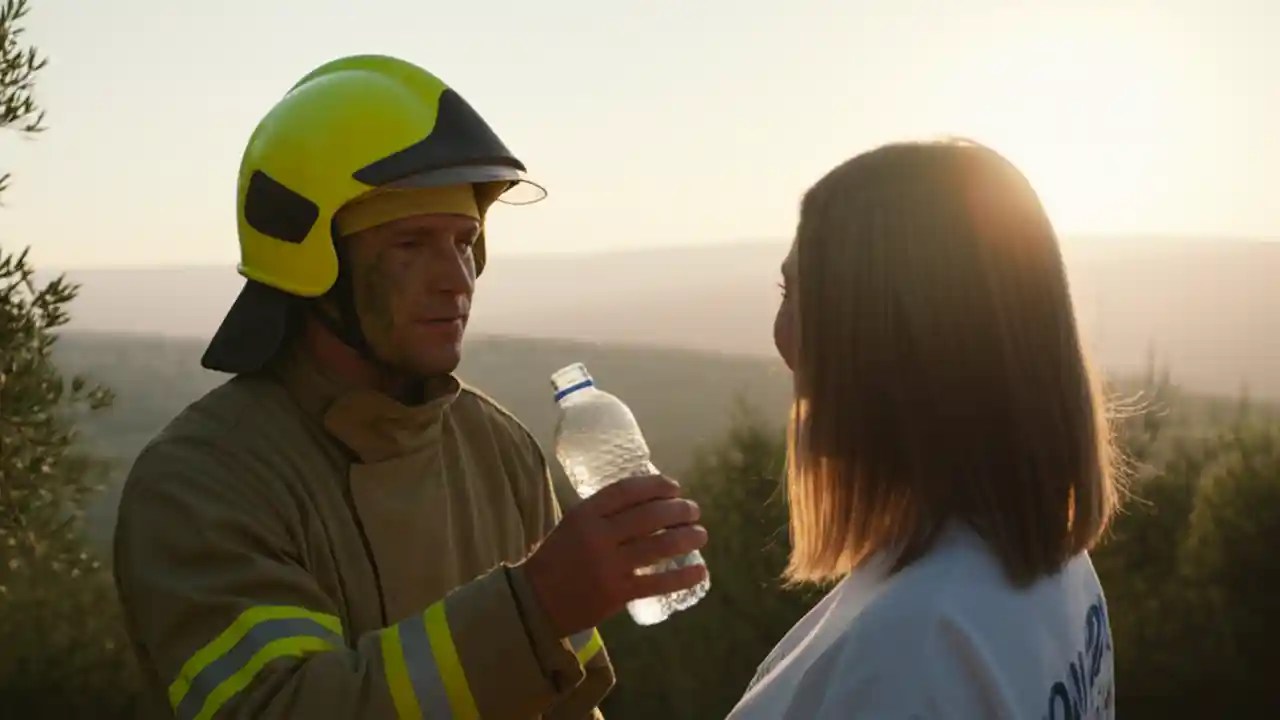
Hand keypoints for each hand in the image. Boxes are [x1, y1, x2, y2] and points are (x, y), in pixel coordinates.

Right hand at [523, 474, 708, 637]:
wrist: (536, 601)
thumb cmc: (558, 558)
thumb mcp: (573, 525)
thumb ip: (604, 514)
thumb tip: (650, 501)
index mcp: (585, 514)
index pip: (627, 491)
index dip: (656, 486)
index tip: (675, 487)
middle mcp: (598, 537)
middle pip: (649, 516)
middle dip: (678, 510)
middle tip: (693, 510)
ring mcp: (608, 566)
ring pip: (658, 546)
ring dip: (686, 538)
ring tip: (701, 534)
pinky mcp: (617, 593)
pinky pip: (657, 582)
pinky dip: (682, 576)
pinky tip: (699, 571)